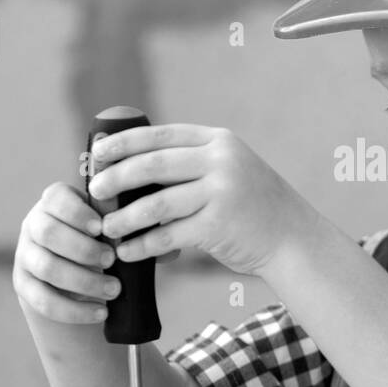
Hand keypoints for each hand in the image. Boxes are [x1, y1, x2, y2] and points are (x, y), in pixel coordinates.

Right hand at [14, 182, 120, 322]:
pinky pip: (44, 300)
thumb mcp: (106, 225)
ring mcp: (24, 255)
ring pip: (47, 267)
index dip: (77, 213)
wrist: (80, 276)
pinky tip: (100, 312)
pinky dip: (75, 310)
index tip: (101, 227)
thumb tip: (124, 210)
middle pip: (48, 233)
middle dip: (83, 249)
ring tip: (114, 289)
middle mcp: (33, 224)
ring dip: (84, 281)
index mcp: (53, 202)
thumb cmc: (100, 240)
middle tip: (111, 260)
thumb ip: (112, 217)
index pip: (56, 198)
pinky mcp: (23, 284)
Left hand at [86, 124, 323, 276]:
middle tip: (94, 190)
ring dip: (124, 217)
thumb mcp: (228, 171)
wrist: (292, 238)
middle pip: (153, 165)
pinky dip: (143, 245)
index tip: (97, 153)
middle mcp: (221, 160)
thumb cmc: (251, 207)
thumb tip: (130, 169)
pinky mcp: (218, 225)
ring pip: (156, 203)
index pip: (160, 134)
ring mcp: (221, 192)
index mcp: (218, 141)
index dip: (123, 142)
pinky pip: (168, 235)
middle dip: (116, 177)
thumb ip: (191, 165)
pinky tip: (128, 252)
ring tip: (106, 227)